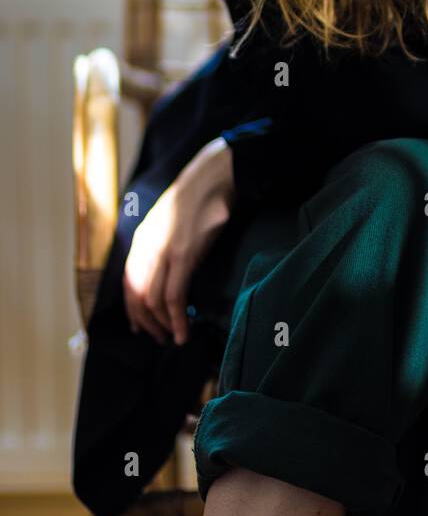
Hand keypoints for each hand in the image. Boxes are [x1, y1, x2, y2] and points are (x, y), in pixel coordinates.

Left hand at [123, 137, 235, 346]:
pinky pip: (174, 297)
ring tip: (175, 338)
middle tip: (160, 338)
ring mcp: (163, 252)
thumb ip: (162, 243)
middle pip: (136, 297)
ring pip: (152, 301)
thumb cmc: (197, 198)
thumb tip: (168, 269)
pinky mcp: (183, 256)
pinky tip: (184, 330)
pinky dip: (177, 319)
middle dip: (147, 324)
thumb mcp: (169, 222)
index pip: (128, 284)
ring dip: (163, 326)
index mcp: (141, 240)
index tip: (142, 326)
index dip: (133, 310)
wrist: (211, 177)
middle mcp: (145, 248)